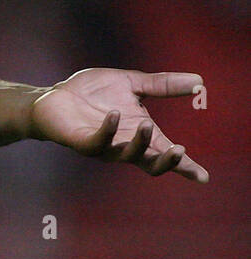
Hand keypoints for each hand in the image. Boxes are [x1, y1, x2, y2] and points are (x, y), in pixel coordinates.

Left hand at [30, 68, 207, 182]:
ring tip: (147, 123)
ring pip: (127, 156)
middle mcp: (125, 145)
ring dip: (139, 143)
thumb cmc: (92, 92)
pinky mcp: (82, 141)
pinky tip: (114, 114)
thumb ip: (162, 85)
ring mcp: (104, 146)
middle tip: (180, 151)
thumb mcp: (131, 83)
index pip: (166, 153)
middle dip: (167, 162)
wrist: (54, 94)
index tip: (203, 177)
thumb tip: (199, 82)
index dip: (184, 167)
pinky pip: (98, 142)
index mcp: (140, 133)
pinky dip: (109, 129)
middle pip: (151, 164)